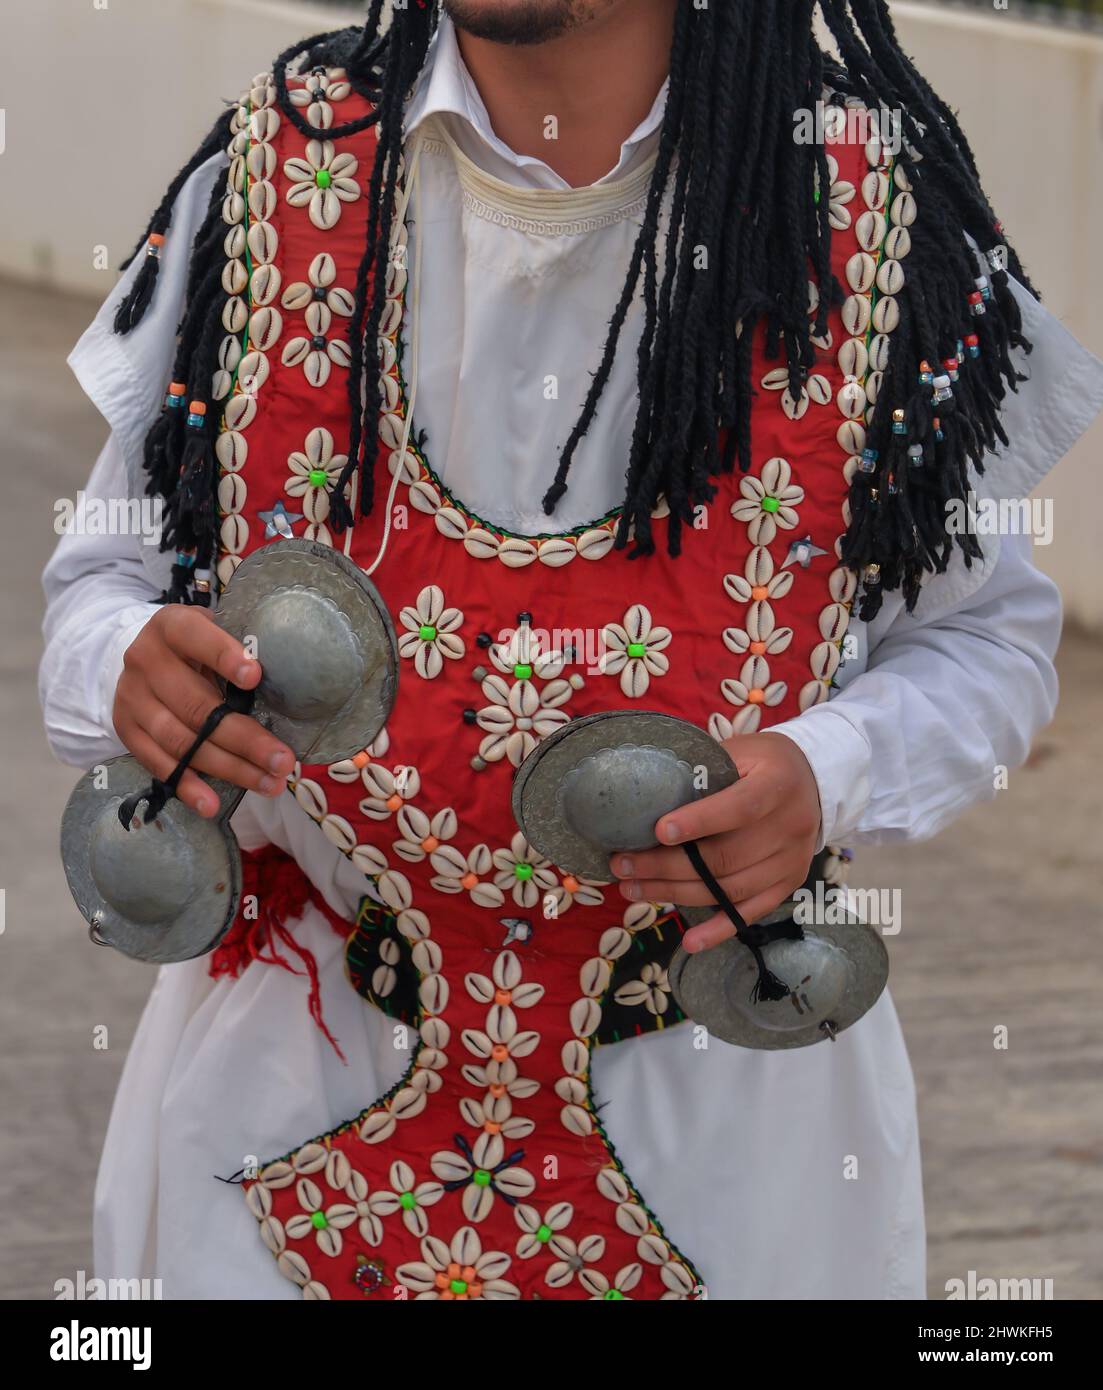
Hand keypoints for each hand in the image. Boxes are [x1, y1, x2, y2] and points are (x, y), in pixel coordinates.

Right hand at [112, 605, 295, 817]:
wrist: (135, 656)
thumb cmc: (192, 646)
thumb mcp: (210, 632)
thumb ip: (236, 651)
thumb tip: (287, 684)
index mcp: (171, 627)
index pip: (195, 638)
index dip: (224, 657)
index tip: (256, 677)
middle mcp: (145, 661)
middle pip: (196, 707)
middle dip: (245, 738)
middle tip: (283, 760)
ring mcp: (133, 699)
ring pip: (181, 741)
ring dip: (228, 768)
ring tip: (268, 784)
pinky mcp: (127, 730)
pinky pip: (157, 762)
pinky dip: (186, 786)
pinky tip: (211, 803)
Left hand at [608, 732, 821, 952]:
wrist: (815, 780)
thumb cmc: (763, 762)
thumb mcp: (740, 750)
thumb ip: (704, 771)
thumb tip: (648, 793)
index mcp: (778, 784)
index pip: (740, 807)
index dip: (700, 821)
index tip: (659, 831)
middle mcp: (791, 826)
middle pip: (726, 856)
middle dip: (667, 865)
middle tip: (623, 865)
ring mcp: (791, 860)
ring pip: (729, 888)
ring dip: (677, 893)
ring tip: (634, 889)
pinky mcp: (787, 884)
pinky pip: (750, 911)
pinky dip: (719, 929)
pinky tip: (690, 941)